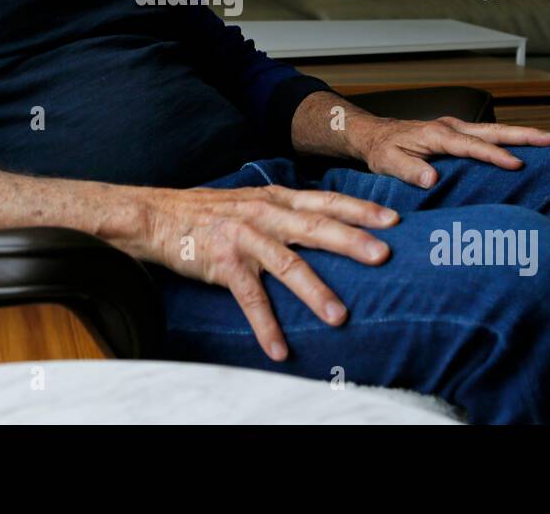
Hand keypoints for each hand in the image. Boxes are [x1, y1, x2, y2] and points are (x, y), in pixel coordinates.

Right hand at [143, 185, 398, 361]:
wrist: (156, 216)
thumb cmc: (208, 212)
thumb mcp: (251, 201)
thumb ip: (285, 209)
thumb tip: (324, 220)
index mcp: (275, 199)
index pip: (324, 201)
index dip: (359, 209)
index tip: (393, 220)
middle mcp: (263, 214)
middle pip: (314, 227)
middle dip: (351, 240)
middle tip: (384, 255)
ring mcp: (243, 238)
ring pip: (286, 264)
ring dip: (314, 291)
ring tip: (339, 316)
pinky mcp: (223, 263)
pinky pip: (249, 299)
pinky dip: (265, 326)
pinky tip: (279, 350)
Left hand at [347, 114, 549, 187]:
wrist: (374, 136)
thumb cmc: (382, 151)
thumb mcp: (388, 164)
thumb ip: (409, 171)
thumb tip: (432, 180)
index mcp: (437, 135)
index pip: (472, 146)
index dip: (495, 156)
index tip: (518, 164)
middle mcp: (451, 127)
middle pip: (494, 130)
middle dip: (526, 135)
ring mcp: (457, 127)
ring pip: (496, 130)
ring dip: (525, 133)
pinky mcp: (459, 132)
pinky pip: (490, 134)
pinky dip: (512, 137)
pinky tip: (528, 144)